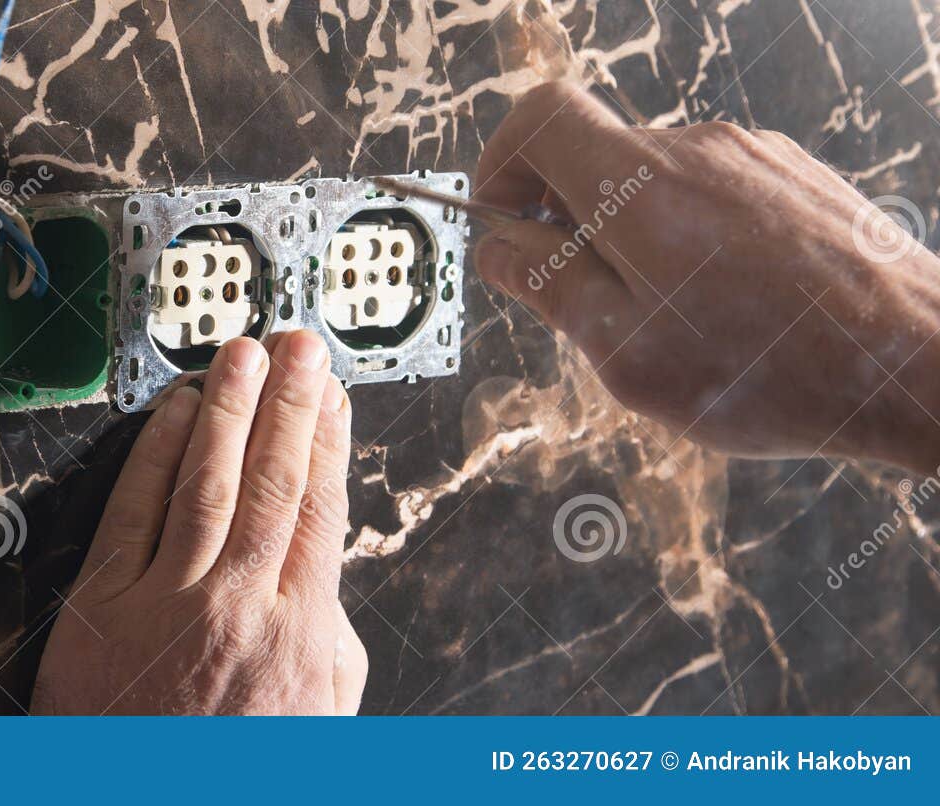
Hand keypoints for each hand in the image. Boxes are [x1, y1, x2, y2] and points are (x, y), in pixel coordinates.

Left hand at [31, 330, 366, 714]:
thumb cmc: (229, 770)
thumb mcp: (314, 725)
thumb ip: (329, 651)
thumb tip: (330, 591)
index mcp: (299, 633)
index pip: (319, 509)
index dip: (327, 439)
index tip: (333, 393)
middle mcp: (239, 605)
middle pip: (272, 482)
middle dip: (288, 402)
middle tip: (297, 344)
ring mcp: (168, 601)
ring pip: (206, 483)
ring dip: (226, 409)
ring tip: (239, 354)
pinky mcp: (102, 606)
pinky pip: (134, 511)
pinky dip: (154, 454)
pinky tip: (169, 414)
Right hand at [473, 81, 939, 472]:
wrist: (918, 363)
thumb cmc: (768, 371)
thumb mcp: (626, 353)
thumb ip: (549, 288)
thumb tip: (498, 246)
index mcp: (638, 185)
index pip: (540, 114)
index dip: (501, 161)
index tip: (502, 220)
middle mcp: (695, 149)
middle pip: (595, 155)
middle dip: (569, 222)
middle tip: (590, 306)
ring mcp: (753, 156)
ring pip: (654, 182)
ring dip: (635, 238)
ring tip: (674, 320)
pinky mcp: (795, 176)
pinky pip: (711, 193)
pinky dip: (691, 238)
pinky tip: (730, 307)